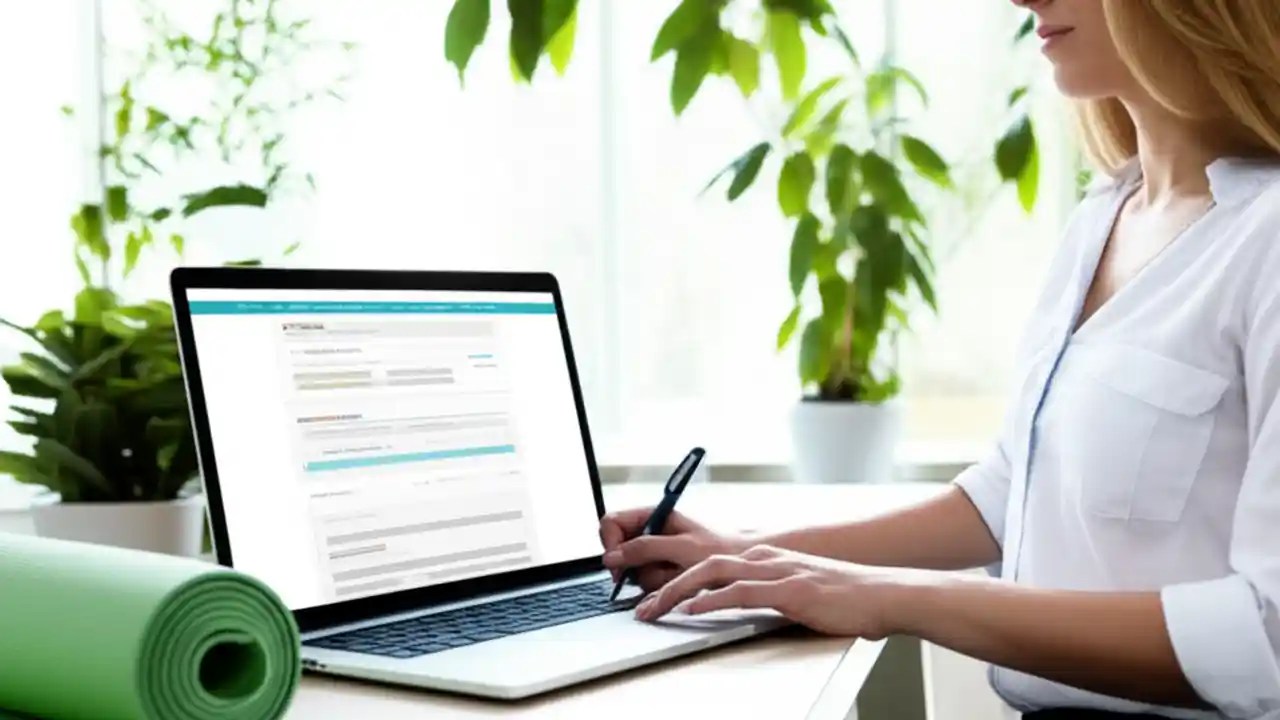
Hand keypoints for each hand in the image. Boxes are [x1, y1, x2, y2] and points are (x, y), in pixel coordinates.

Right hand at [599, 507, 747, 591]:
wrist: (744, 566)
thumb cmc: (721, 549)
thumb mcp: (682, 547)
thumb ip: (645, 549)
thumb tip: (612, 556)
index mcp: (653, 515)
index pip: (612, 522)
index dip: (610, 542)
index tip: (617, 562)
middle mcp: (651, 533)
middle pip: (619, 551)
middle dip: (635, 567)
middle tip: (655, 572)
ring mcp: (655, 554)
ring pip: (633, 572)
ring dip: (653, 579)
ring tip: (678, 573)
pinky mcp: (662, 573)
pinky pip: (647, 585)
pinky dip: (661, 588)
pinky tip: (679, 581)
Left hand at [633, 544, 928, 638]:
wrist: (879, 595)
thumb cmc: (836, 596)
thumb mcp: (788, 589)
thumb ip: (756, 592)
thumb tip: (721, 604)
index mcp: (758, 556)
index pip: (701, 554)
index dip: (665, 561)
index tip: (636, 575)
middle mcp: (760, 557)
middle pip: (696, 560)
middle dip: (656, 572)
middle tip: (628, 591)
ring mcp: (774, 572)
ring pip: (711, 574)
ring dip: (675, 592)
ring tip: (650, 609)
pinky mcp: (789, 591)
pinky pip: (742, 594)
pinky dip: (713, 601)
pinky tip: (693, 610)